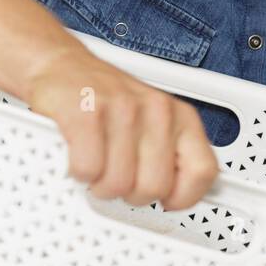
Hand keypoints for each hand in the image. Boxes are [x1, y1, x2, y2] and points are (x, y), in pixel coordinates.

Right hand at [24, 43, 219, 211]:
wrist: (61, 64)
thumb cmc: (108, 101)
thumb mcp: (152, 123)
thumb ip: (170, 157)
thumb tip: (177, 199)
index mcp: (182, 117)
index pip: (203, 171)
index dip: (184, 196)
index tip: (166, 202)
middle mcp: (158, 110)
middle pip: (154, 187)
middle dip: (131, 194)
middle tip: (118, 178)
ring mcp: (122, 108)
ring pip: (118, 184)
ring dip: (100, 185)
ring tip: (97, 165)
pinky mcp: (86, 111)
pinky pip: (88, 169)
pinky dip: (79, 172)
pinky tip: (79, 156)